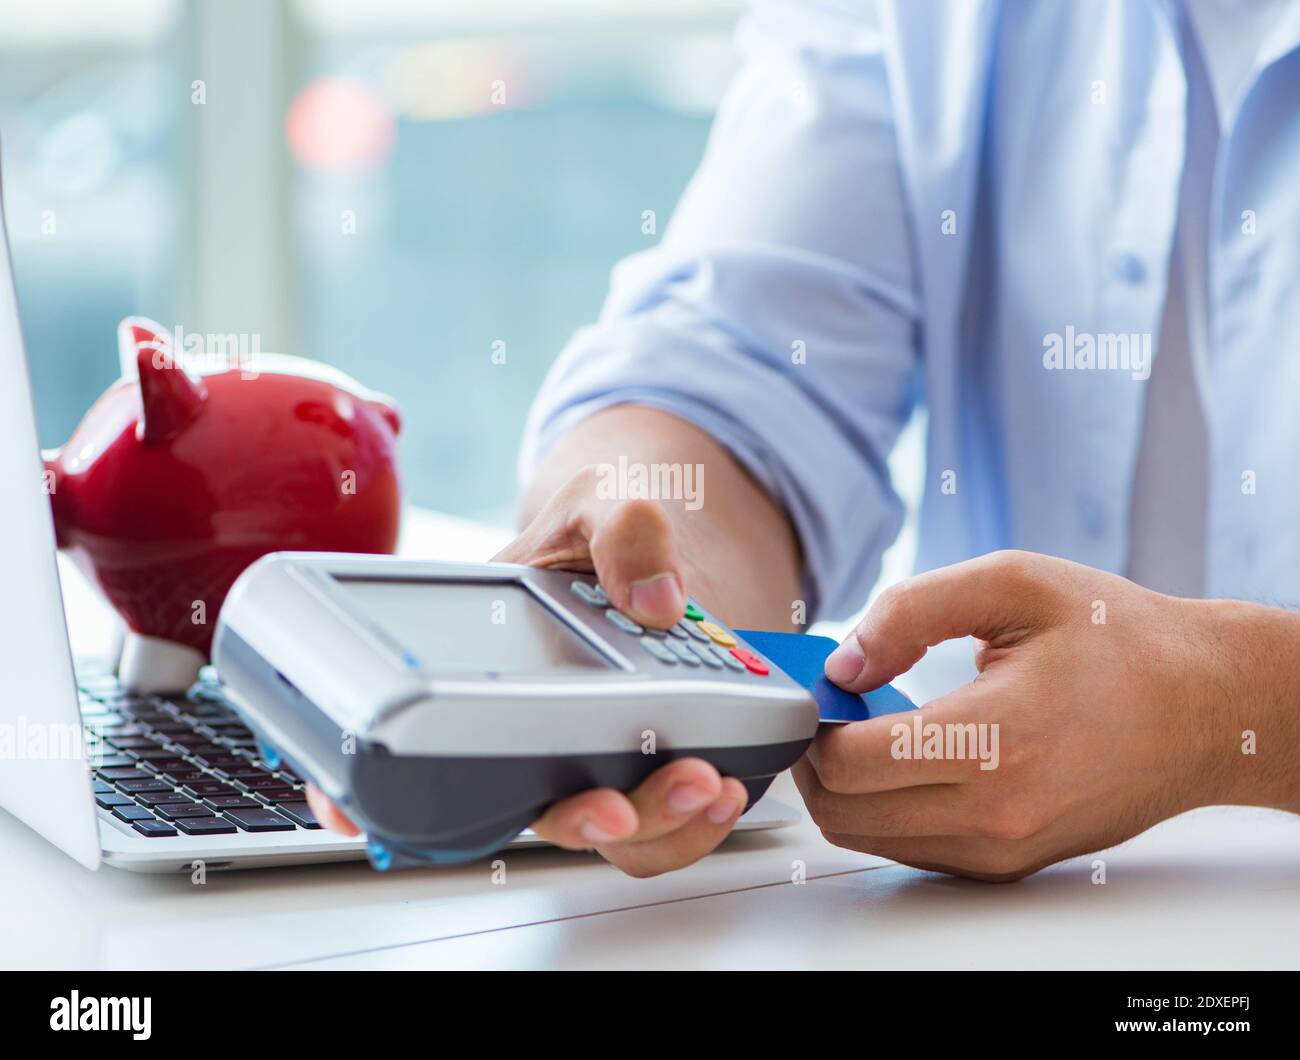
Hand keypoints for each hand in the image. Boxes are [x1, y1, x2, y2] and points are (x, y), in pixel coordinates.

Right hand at [308, 465, 748, 876]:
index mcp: (492, 657)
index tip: (356, 813)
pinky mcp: (654, 762)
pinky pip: (664, 819)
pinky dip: (697, 822)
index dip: (373, 787)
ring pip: (603, 825)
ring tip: (704, 785)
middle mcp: (532, 719)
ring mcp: (592, 748)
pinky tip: (730, 785)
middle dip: (576, 816)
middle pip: (530, 803)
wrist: (666, 546)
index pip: (415, 731)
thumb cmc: (604, 523)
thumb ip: (623, 529)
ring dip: (652, 824)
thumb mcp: (605, 500)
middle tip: (615, 802)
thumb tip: (655, 596)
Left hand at [794, 550, 1276, 880]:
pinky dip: (886, 809)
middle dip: (816, 757)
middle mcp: (995, 812)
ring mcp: (1002, 848)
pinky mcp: (1009, 863)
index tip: (824, 685)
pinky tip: (910, 757)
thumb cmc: (1118, 639)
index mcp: (993, 740)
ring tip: (872, 728)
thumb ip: (910, 612)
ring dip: (846, 788)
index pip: (851, 762)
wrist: (1205, 707)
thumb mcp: (1013, 585)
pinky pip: (912, 848)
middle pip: (843, 812)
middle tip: (834, 708)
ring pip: (869, 839)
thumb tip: (844, 662)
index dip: (816, 720)